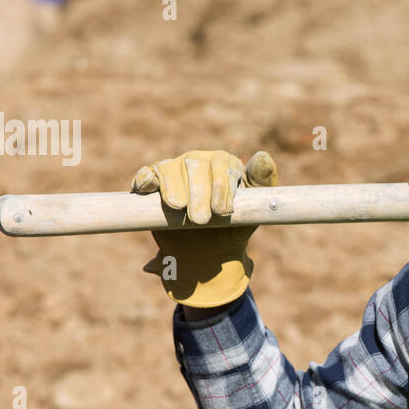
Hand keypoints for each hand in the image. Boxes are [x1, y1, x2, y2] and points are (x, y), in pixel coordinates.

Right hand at [130, 149, 279, 307]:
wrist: (208, 252)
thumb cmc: (233, 227)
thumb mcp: (253, 208)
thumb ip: (262, 182)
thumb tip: (263, 156)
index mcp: (224, 163)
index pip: (222, 164)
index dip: (221, 186)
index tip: (222, 211)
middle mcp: (198, 161)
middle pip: (195, 165)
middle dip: (199, 192)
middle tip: (201, 219)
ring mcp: (174, 170)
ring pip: (169, 169)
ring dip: (174, 188)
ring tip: (180, 209)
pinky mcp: (154, 183)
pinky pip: (147, 175)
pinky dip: (144, 179)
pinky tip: (145, 188)